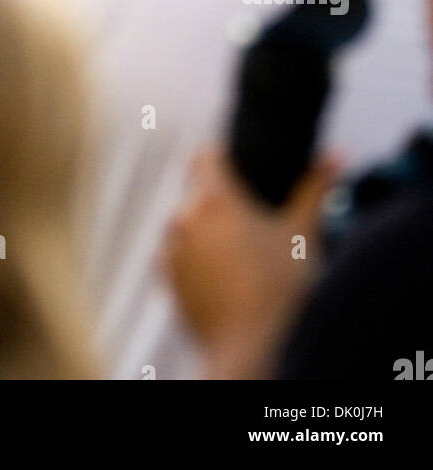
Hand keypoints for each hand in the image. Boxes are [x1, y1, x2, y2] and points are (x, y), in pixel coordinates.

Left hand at [161, 146, 336, 376]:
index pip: (205, 156)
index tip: (240, 168)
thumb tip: (337, 154)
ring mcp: (171, 249)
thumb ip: (317, 188)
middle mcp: (184, 218)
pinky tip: (225, 275)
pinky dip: (195, 257)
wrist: (252, 350)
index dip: (222, 157)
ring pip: (185, 223)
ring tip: (241, 253)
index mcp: (214, 198)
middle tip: (252, 220)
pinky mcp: (167, 279)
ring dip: (205, 229)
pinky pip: (178, 254)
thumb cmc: (281, 289)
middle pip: (197, 191)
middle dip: (220, 199)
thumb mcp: (303, 233)